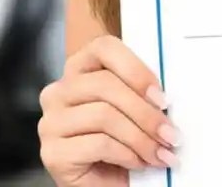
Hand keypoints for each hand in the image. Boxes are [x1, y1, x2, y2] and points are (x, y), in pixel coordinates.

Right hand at [39, 35, 180, 185]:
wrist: (105, 184)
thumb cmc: (122, 144)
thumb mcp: (133, 111)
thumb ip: (142, 94)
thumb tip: (165, 96)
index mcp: (79, 70)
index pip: (103, 48)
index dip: (136, 69)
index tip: (162, 96)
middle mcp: (58, 92)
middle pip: (106, 85)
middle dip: (146, 112)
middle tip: (170, 134)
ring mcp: (51, 123)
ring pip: (104, 115)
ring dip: (141, 138)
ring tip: (160, 153)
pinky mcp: (53, 153)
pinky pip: (98, 144)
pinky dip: (127, 154)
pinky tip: (138, 163)